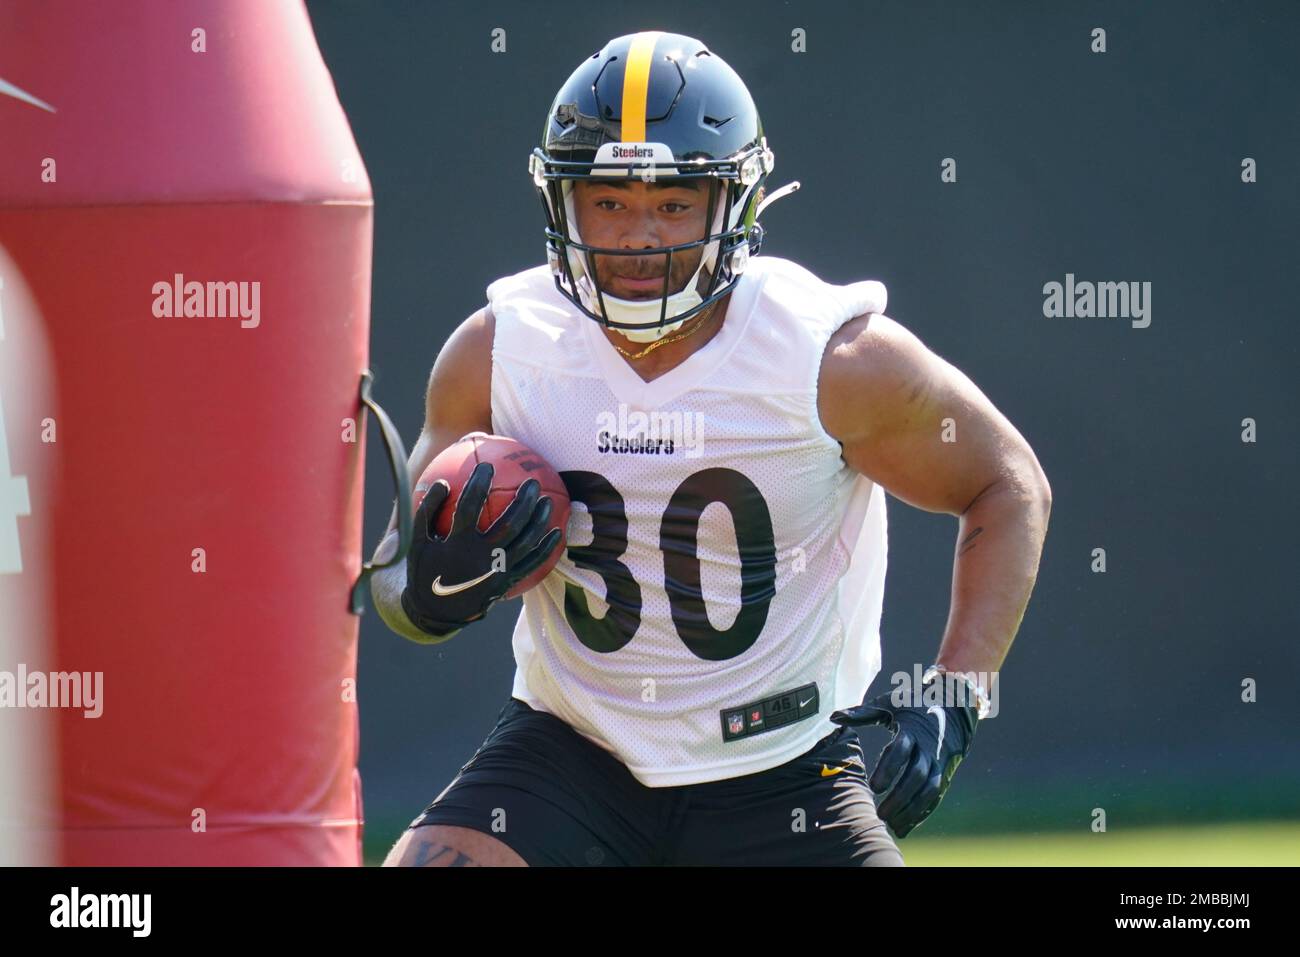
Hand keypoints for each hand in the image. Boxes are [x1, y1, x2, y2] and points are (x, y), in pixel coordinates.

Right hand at [401, 461, 561, 636]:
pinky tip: (557, 532)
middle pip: (508, 524)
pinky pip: (532, 563)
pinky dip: (546, 548)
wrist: (437, 612)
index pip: (468, 506)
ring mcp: (497, 571)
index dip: (477, 484)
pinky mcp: (507, 582)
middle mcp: (480, 557)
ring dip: (539, 520)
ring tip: (548, 500)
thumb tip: (441, 481)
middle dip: (523, 500)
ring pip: (525, 542)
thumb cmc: (425, 570)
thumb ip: (427, 511)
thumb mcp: (417, 543)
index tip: (486, 466)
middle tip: (531, 482)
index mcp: (456, 544)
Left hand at [829, 678, 978, 837]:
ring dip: (912, 810)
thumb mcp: (890, 703)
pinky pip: (935, 797)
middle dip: (899, 796)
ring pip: (929, 790)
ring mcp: (938, 763)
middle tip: (880, 813)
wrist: (954, 709)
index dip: (888, 768)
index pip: (900, 750)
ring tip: (891, 825)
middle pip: (916, 776)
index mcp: (912, 730)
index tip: (874, 787)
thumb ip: (863, 712)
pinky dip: (922, 813)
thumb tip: (834, 717)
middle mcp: (927, 748)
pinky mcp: (944, 774)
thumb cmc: (913, 705)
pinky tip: (905, 827)